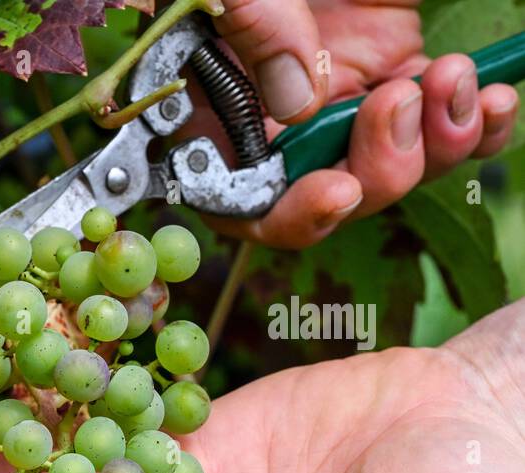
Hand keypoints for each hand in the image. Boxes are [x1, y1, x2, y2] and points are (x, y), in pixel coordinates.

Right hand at [196, 0, 518, 247]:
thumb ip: (254, 28)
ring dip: (434, 146)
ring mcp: (339, 100)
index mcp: (212, 115)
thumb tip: (301, 101)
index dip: (290, 213)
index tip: (338, 192)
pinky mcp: (396, 66)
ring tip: (453, 83)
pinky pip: (439, 122)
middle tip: (397, 103)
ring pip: (393, 168)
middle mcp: (276, 124)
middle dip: (378, 168)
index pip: (242, 201)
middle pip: (331, 195)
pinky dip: (471, 123)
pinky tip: (490, 97)